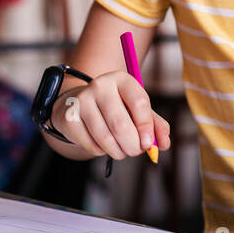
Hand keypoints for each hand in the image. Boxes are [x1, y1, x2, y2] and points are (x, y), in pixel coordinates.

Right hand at [50, 71, 170, 159]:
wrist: (80, 104)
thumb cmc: (117, 108)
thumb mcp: (138, 110)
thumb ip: (155, 126)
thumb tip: (164, 144)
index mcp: (122, 80)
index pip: (139, 102)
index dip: (146, 126)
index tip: (149, 144)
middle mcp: (101, 86)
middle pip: (120, 124)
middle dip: (133, 145)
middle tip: (136, 151)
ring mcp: (82, 100)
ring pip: (105, 138)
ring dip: (118, 152)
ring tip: (122, 150)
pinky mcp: (69, 117)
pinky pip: (91, 145)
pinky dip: (101, 151)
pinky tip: (102, 144)